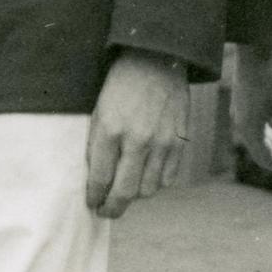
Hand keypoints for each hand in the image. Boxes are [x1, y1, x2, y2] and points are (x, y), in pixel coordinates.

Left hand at [86, 49, 191, 219]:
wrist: (157, 59)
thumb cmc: (121, 85)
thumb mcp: (99, 111)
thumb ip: (98, 145)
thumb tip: (97, 179)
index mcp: (109, 130)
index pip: (99, 179)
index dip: (94, 197)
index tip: (92, 203)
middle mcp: (136, 140)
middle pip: (124, 193)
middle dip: (112, 209)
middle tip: (106, 212)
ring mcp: (161, 143)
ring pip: (147, 190)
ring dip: (134, 196)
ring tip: (126, 191)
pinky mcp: (180, 142)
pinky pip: (167, 178)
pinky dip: (155, 183)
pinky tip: (145, 176)